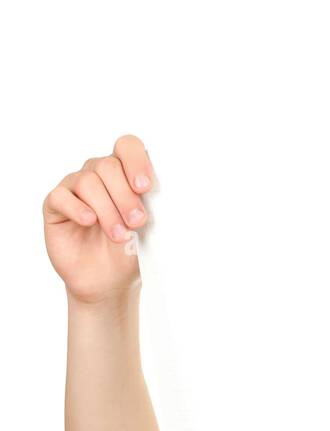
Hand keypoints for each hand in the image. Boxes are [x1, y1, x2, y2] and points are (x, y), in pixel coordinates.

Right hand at [42, 134, 154, 304]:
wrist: (108, 283)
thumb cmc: (130, 252)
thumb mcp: (149, 230)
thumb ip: (155, 207)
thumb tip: (172, 194)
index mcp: (124, 173)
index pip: (127, 147)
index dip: (136, 161)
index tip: (146, 187)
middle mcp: (97, 174)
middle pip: (108, 166)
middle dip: (125, 195)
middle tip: (138, 221)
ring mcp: (74, 188)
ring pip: (87, 181)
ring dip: (107, 209)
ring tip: (119, 235)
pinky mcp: (55, 205)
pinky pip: (61, 197)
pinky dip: (77, 208)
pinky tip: (89, 222)